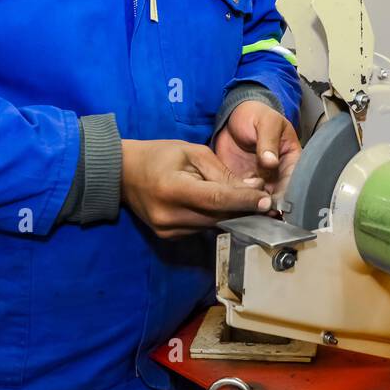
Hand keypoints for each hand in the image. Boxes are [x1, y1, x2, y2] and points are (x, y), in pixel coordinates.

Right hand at [120, 138, 272, 238]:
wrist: (123, 173)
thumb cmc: (159, 155)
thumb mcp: (192, 152)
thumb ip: (222, 172)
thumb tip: (254, 187)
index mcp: (173, 189)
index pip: (217, 200)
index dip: (244, 201)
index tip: (266, 201)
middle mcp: (169, 215)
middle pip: (217, 217)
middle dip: (243, 209)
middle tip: (265, 200)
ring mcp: (167, 230)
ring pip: (212, 225)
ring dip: (231, 215)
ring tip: (247, 201)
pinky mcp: (168, 237)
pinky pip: (201, 229)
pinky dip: (214, 218)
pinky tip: (221, 207)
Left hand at [213, 101, 301, 203]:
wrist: (232, 117)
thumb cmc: (256, 115)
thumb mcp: (266, 123)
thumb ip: (268, 142)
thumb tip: (271, 162)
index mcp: (291, 159)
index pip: (294, 180)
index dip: (289, 192)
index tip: (280, 203)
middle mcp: (278, 174)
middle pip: (280, 195)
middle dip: (273, 205)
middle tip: (264, 213)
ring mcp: (260, 180)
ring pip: (262, 199)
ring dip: (258, 208)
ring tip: (252, 214)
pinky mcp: (242, 183)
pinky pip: (244, 196)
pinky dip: (242, 204)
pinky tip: (238, 209)